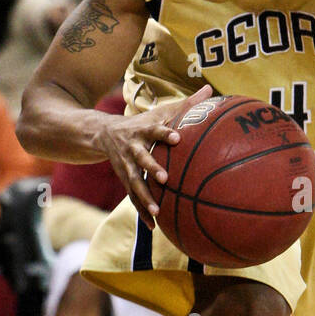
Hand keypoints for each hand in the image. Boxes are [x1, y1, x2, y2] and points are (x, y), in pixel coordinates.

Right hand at [94, 89, 211, 229]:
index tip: (176, 137)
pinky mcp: (123, 179)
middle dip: (151, 167)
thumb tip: (210, 89)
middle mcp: (133, 147)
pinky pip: (132, 197)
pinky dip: (141, 211)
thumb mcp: (161, 111)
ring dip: (144, 196)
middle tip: (165, 178)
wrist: (104, 133)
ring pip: (134, 181)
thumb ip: (187, 104)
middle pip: (141, 157)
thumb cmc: (143, 122)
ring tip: (157, 210)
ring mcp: (126, 165)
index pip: (155, 129)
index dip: (164, 133)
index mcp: (144, 129)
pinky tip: (153, 226)